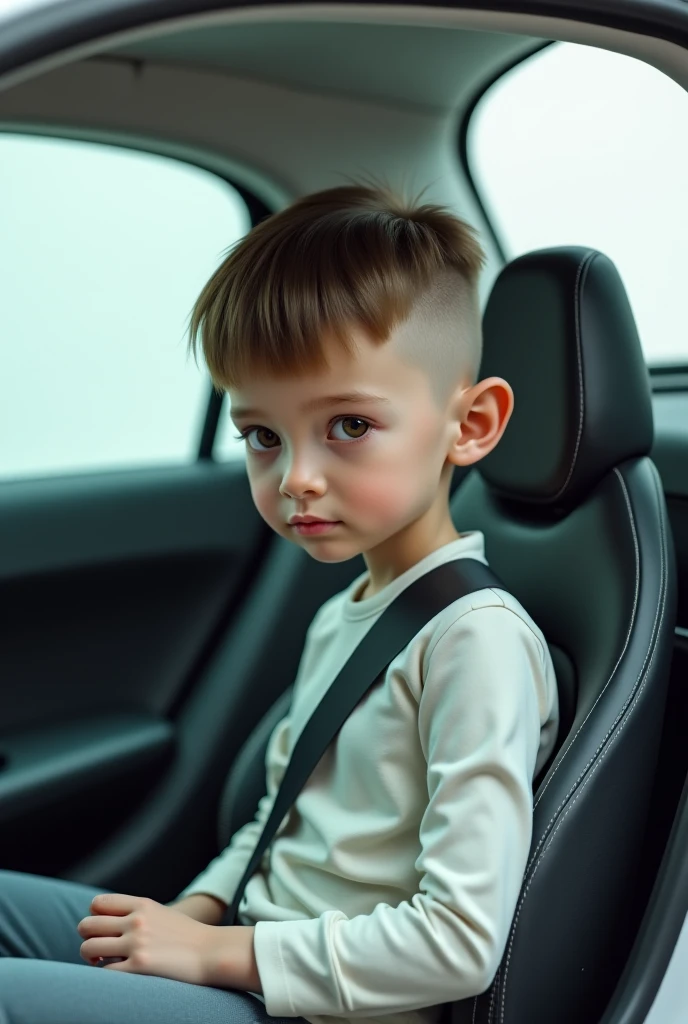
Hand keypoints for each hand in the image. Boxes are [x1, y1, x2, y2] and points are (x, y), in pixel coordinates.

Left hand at [77, 893, 216, 985]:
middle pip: (88, 925)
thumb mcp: (160, 913)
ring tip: (100, 961)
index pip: (98, 903)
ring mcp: (136, 943)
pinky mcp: (139, 967)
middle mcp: (136, 921)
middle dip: (86, 937)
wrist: (211, 952)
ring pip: (89, 947)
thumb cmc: (186, 936)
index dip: (93, 916)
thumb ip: (135, 912)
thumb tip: (106, 921)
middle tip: (96, 948)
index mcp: (142, 904)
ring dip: (90, 957)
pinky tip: (115, 973)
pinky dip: (103, 974)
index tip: (100, 927)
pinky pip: (103, 972)